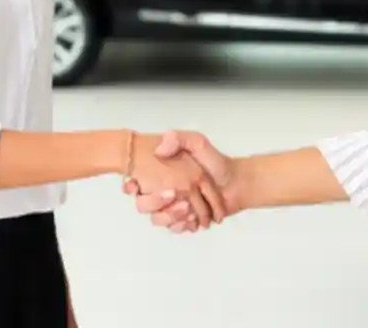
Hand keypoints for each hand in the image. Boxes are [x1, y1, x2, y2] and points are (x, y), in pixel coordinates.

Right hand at [123, 130, 237, 232]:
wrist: (237, 182)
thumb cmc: (216, 162)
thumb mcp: (197, 142)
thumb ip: (178, 139)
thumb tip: (159, 150)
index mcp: (162, 175)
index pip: (135, 183)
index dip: (131, 187)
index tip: (135, 186)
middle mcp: (164, 192)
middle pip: (144, 205)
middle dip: (155, 203)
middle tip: (173, 195)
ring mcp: (174, 208)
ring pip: (158, 219)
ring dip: (170, 215)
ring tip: (187, 208)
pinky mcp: (184, 220)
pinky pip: (174, 228)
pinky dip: (182, 225)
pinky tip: (192, 219)